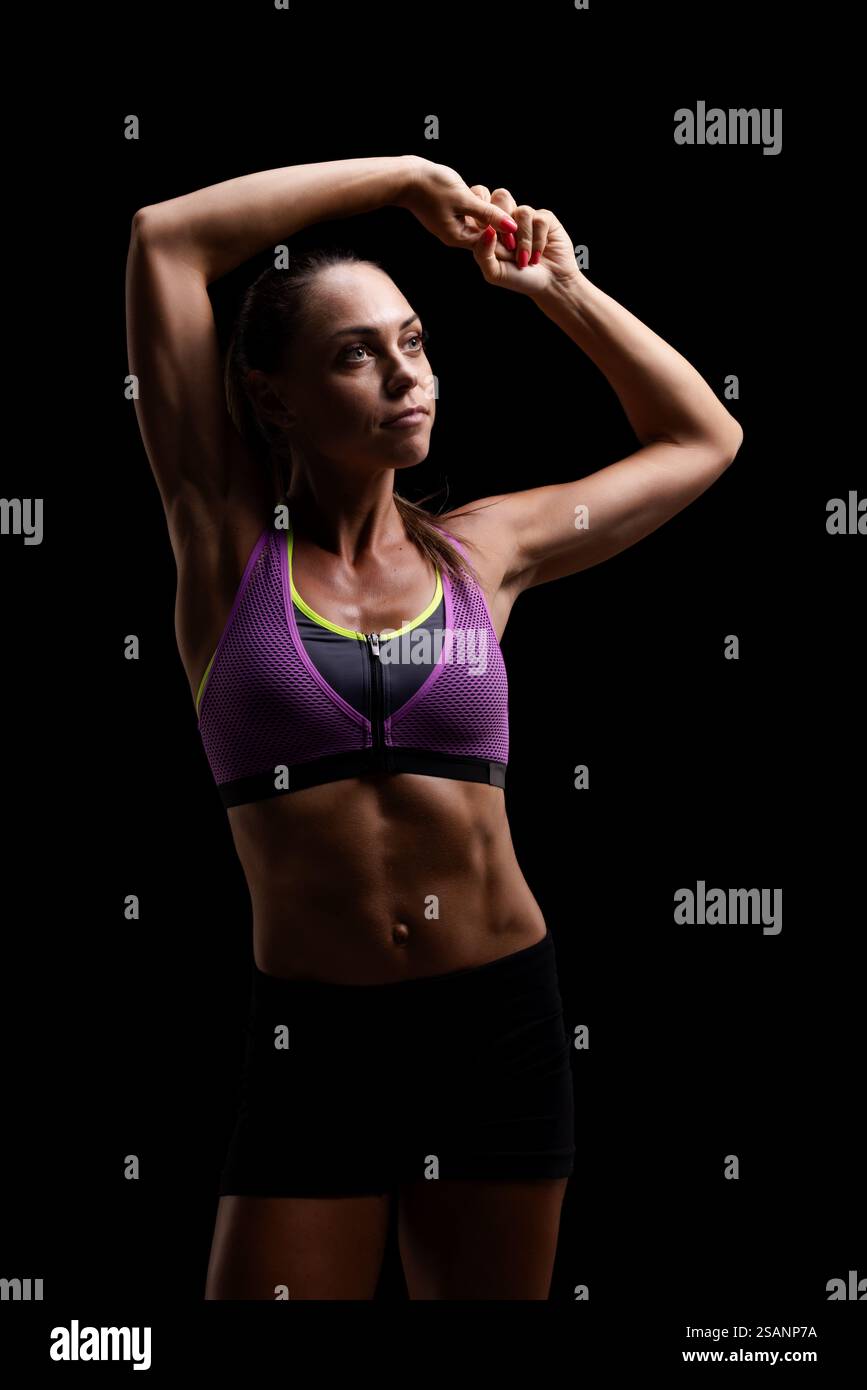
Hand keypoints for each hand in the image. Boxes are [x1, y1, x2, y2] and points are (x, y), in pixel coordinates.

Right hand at [397, 157, 518, 249]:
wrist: (406, 177)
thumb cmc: (432, 186)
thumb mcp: (464, 199)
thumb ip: (488, 213)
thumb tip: (511, 226)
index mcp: (457, 237)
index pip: (488, 244)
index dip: (507, 241)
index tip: (525, 240)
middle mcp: (455, 234)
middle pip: (485, 236)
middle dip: (501, 232)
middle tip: (523, 231)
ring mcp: (450, 223)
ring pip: (479, 223)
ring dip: (491, 218)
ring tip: (511, 216)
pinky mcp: (448, 211)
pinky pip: (470, 213)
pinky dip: (480, 208)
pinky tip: (489, 201)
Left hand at [466, 183, 580, 297]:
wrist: (549, 284)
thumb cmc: (519, 279)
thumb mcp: (494, 272)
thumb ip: (483, 253)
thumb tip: (488, 230)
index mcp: (490, 226)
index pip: (481, 203)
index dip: (483, 213)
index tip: (489, 236)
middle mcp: (507, 217)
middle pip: (501, 196)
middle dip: (504, 225)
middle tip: (509, 248)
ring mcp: (526, 217)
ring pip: (521, 211)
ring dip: (524, 240)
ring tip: (525, 259)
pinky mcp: (544, 218)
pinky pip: (539, 220)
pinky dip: (538, 242)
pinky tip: (537, 255)